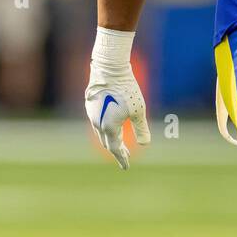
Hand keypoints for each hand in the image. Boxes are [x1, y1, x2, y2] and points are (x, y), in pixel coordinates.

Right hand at [85, 28, 149, 169]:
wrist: (109, 69)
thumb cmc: (126, 89)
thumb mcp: (138, 111)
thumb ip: (141, 129)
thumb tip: (145, 144)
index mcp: (108, 127)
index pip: (115, 149)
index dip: (122, 158)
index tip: (127, 167)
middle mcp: (97, 123)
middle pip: (107, 142)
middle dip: (117, 150)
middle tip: (126, 156)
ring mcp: (91, 113)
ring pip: (100, 132)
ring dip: (110, 139)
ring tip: (120, 143)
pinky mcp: (90, 105)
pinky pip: (97, 122)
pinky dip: (105, 129)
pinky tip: (111, 125)